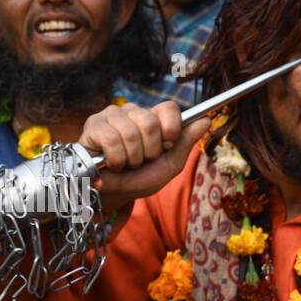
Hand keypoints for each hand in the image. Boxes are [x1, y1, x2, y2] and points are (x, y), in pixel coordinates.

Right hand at [80, 101, 210, 212]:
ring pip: (130, 133)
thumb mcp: (169, 165)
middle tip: (142, 160)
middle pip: (150, 122)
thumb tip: (206, 120)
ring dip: (132, 158)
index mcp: (153, 119)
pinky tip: (111, 163)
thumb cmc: (140, 178)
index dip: (171, 128)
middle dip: (149, 151)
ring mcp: (112, 115)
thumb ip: (186, 142)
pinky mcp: (94, 124)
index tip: (166, 146)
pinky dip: (116, 160)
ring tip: (126, 163)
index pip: (169, 107)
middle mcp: (133, 112)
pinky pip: (112, 139)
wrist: (114, 193)